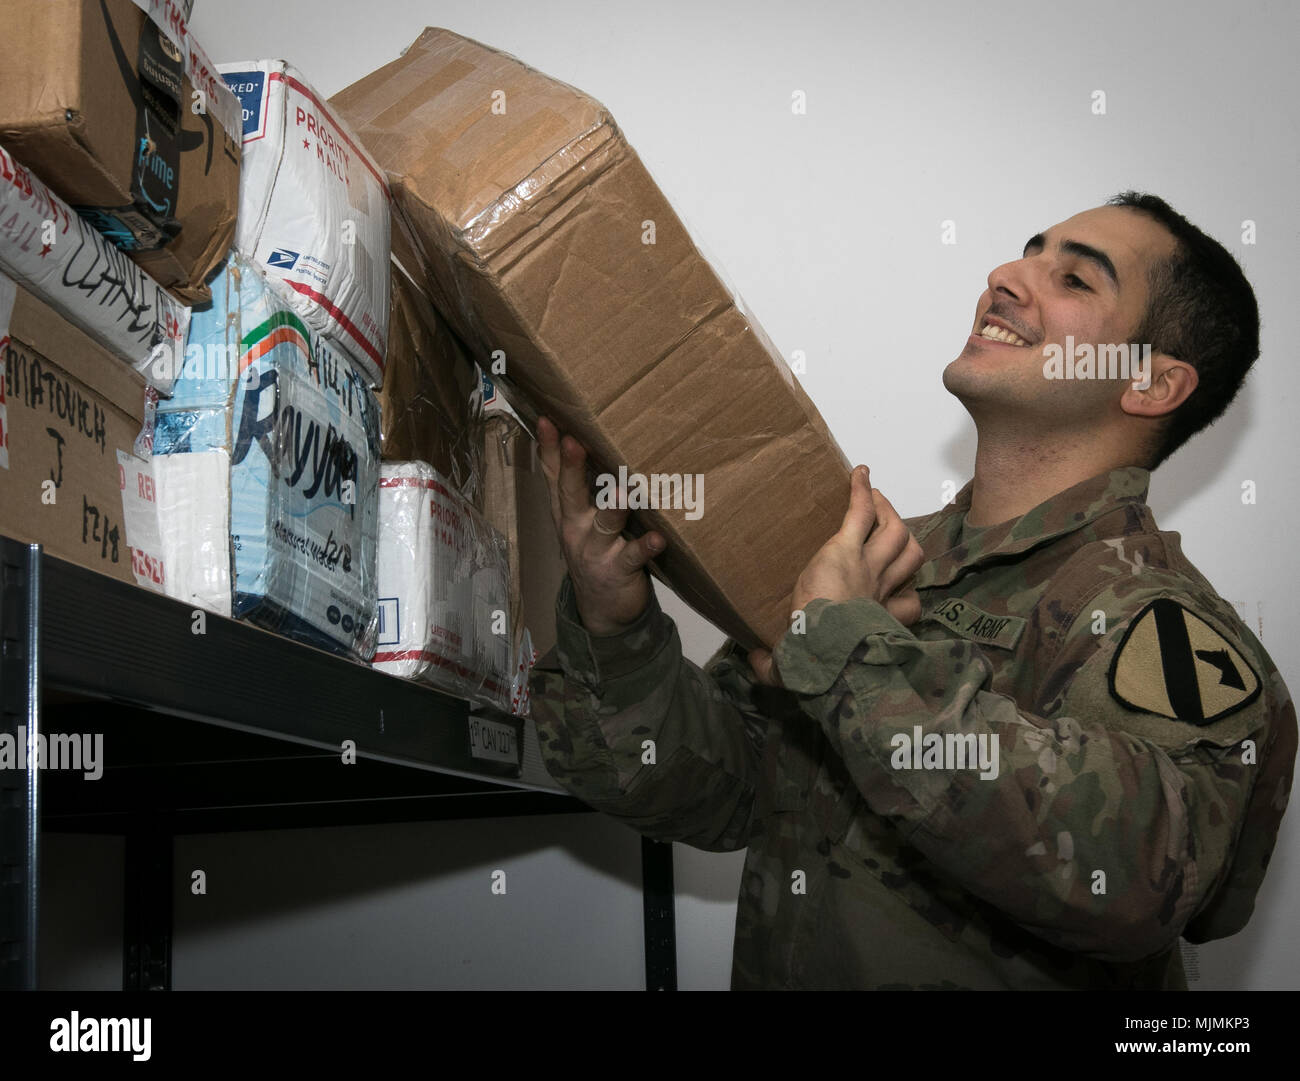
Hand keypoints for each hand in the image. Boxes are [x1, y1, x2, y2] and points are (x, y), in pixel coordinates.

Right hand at [537, 416, 664, 635]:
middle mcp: (576, 529)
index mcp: (566, 513)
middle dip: (572, 468)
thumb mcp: (580, 521)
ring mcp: (596, 551)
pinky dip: (645, 546)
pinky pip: (633, 556)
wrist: (602, 612)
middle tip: (575, 441)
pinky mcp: (619, 570)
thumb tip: (583, 442)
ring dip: (614, 507)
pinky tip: (658, 538)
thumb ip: (580, 488)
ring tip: (625, 491)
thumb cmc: (597, 553)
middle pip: (571, 494)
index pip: (553, 476)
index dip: (548, 449)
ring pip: (604, 523)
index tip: (546, 420)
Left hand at [749, 465, 924, 686]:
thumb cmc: (815, 663)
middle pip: (910, 557)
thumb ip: (776, 666)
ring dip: (888, 513)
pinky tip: (859, 474)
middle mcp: (878, 591)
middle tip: (887, 528)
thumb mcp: (794, 670)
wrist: (818, 647)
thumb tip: (755, 662)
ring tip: (876, 499)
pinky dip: (862, 492)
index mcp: (875, 621)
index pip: (909, 606)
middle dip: (903, 542)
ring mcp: (866, 567)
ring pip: (896, 532)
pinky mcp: (845, 549)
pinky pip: (861, 514)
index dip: (907, 597)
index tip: (894, 591)